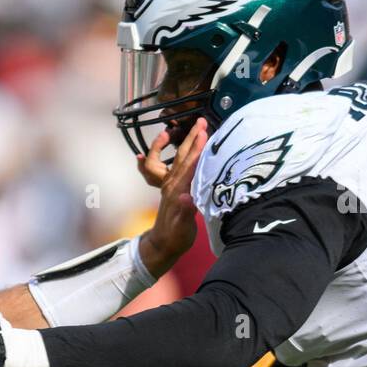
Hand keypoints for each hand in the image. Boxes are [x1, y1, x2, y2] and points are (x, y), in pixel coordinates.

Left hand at [137, 118, 208, 276]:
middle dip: (192, 138)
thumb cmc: (175, 237)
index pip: (190, 165)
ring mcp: (170, 186)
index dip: (198, 149)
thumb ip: (185, 211)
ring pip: (178, 159)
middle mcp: (172, 185)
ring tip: (192, 129)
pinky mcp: (171, 189)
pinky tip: (165, 148)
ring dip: (185, 142)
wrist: (162, 245)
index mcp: (177, 191)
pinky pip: (172, 166)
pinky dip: (173, 155)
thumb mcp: (183, 228)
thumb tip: (187, 197)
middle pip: (183, 157)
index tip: (205, 133)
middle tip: (201, 121)